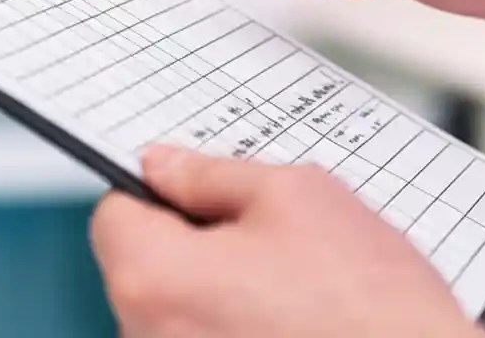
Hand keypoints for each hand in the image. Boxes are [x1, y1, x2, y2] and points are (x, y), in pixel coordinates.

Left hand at [90, 145, 484, 337]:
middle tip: (268, 238)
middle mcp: (147, 337)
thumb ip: (210, 174)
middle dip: (194, 244)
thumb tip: (163, 164)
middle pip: (144, 267)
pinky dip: (235, 328)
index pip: (115, 212)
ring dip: (217, 292)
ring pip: (177, 311)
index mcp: (151, 277)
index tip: (197, 189)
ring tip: (294, 289)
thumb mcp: (294, 197)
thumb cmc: (369, 304)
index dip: (160, 192)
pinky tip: (290, 324)